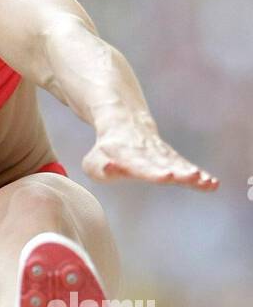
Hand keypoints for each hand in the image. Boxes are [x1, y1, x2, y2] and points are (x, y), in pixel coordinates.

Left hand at [82, 115, 217, 189]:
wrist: (124, 121)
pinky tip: (212, 184)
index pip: (140, 165)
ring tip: (207, 182)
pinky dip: (198, 176)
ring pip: (178, 165)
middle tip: (192, 177)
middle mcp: (147, 154)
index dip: (152, 171)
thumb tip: (110, 167)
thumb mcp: (94, 162)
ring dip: (192, 175)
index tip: (166, 176)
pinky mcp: (171, 158)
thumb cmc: (106, 151)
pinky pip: (185, 167)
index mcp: (126, 155)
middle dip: (178, 172)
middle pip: (164, 164)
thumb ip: (100, 168)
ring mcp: (161, 155)